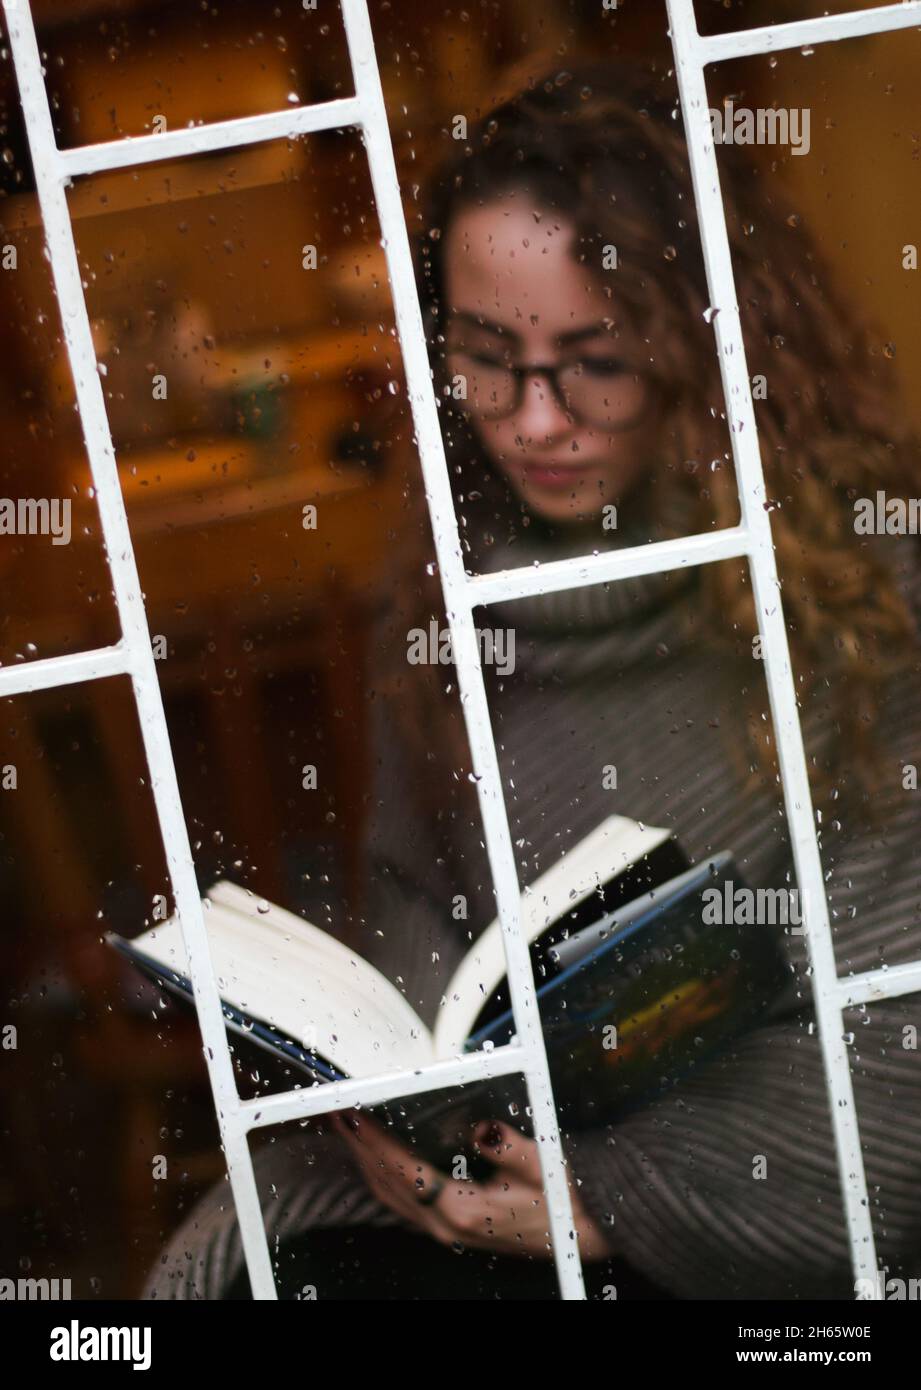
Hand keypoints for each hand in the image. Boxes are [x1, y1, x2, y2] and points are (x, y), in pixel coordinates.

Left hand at [330, 1111, 610, 1259]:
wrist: (586, 1234)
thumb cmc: (566, 1199)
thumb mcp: (544, 1166)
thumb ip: (509, 1148)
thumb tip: (478, 1129)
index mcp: (466, 1211)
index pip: (405, 1171)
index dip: (374, 1143)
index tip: (352, 1117)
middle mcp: (450, 1226)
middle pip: (388, 1185)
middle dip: (359, 1149)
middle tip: (337, 1114)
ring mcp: (449, 1232)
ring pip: (392, 1198)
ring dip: (366, 1163)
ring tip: (349, 1131)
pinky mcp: (454, 1229)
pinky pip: (405, 1204)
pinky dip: (384, 1178)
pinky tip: (378, 1162)